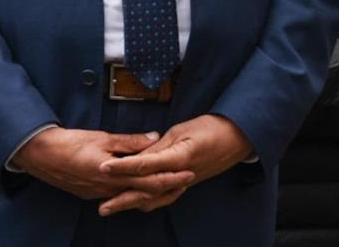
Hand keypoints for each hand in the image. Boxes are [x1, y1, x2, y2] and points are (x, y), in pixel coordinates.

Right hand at [13, 127, 193, 202]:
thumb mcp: (104, 138)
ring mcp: (100, 194)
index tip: (189, 173)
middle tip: (187, 181)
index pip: (150, 180)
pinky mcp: (92, 194)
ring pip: (132, 196)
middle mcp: (109, 189)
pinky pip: (118, 195)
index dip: (171, 178)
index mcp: (115, 175)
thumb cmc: (71, 144)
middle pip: (145, 193)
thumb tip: (155, 138)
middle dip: (167, 188)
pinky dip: (134, 192)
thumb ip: (131, 141)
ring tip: (170, 184)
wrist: (41, 155)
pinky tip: (140, 187)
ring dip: (152, 191)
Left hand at [97, 114, 252, 215]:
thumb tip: (136, 156)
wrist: (237, 139)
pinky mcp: (186, 184)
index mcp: (179, 158)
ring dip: (132, 204)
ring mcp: (184, 183)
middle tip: (102, 207)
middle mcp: (180, 175)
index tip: (102, 167)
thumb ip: (158, 146)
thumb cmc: (211, 129)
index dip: (122, 166)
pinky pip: (164, 198)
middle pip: (147, 191)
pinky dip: (148, 202)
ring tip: (112, 208)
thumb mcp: (181, 130)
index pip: (145, 164)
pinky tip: (137, 203)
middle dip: (122, 199)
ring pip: (155, 199)